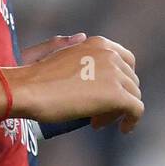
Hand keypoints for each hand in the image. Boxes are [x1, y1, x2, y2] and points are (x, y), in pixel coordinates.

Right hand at [9, 35, 142, 132]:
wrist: (28, 89)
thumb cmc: (35, 75)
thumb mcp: (55, 52)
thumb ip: (70, 44)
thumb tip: (80, 36)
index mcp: (98, 43)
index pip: (126, 60)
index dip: (121, 79)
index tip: (108, 93)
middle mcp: (110, 54)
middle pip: (130, 80)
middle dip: (117, 96)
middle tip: (97, 112)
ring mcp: (116, 74)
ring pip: (133, 96)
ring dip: (118, 110)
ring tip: (98, 122)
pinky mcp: (117, 96)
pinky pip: (136, 110)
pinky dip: (132, 121)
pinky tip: (123, 129)